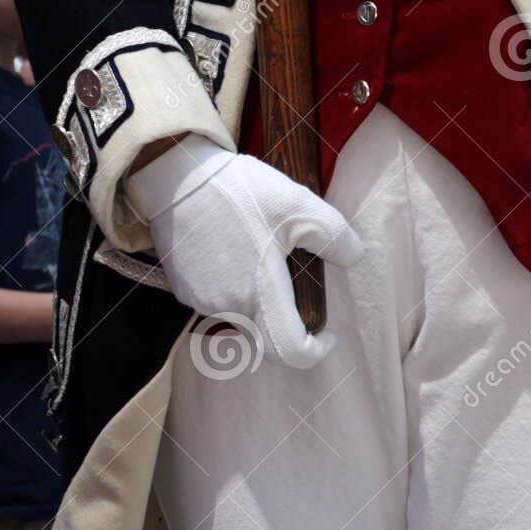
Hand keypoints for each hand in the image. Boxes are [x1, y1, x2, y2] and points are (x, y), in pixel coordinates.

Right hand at [128, 134, 362, 369]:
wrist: (178, 177)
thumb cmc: (240, 193)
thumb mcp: (300, 205)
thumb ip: (334, 236)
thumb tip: (352, 257)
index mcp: (260, 296)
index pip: (291, 352)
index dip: (315, 351)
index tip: (326, 334)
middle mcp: (229, 308)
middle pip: (266, 335)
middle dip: (288, 320)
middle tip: (295, 283)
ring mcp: (201, 300)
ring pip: (241, 315)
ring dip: (258, 297)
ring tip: (261, 253)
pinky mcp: (182, 287)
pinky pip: (216, 299)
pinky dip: (232, 285)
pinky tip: (232, 248)